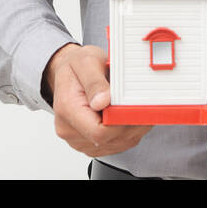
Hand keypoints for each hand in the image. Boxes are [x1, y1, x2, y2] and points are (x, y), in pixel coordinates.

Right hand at [44, 43, 152, 157]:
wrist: (68, 71)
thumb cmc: (76, 66)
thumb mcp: (85, 62)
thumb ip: (95, 82)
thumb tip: (103, 101)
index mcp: (67, 109)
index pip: (99, 132)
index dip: (121, 122)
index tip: (133, 107)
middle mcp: (69, 129)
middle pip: (110, 140)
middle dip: (129, 123)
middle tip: (138, 103)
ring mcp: (78, 139)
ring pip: (115, 145)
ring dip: (130, 129)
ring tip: (131, 107)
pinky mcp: (88, 143)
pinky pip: (113, 145)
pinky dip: (125, 133)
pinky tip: (126, 115)